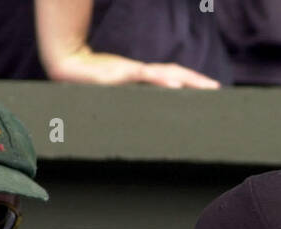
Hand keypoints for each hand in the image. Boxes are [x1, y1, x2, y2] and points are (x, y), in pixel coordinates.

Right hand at [46, 49, 218, 87]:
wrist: (66, 64)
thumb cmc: (89, 80)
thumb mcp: (114, 92)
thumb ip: (130, 99)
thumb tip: (146, 112)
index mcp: (141, 76)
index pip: (171, 77)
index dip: (190, 81)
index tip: (209, 90)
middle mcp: (139, 73)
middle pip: (173, 74)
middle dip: (195, 81)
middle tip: (215, 89)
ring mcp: (130, 72)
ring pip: (163, 73)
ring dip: (184, 79)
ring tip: (201, 86)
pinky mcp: (119, 74)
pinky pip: (144, 76)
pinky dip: (160, 79)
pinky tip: (174, 84)